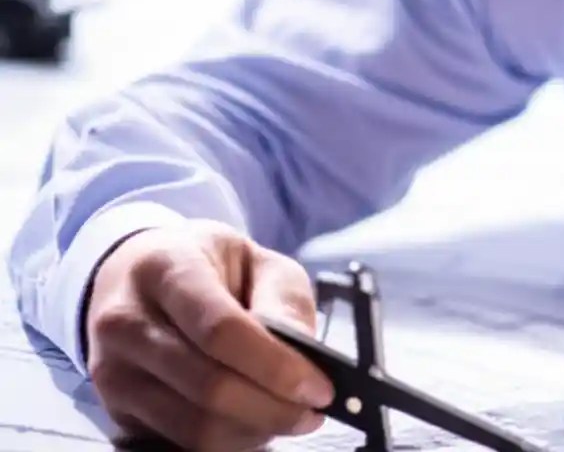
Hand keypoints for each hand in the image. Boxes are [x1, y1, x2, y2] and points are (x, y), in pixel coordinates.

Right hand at [84, 219, 335, 450]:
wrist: (136, 274)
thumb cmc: (211, 267)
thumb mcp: (257, 261)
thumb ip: (284, 302)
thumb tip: (305, 358)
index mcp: (166, 269)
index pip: (221, 330)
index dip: (276, 367)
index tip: (319, 388)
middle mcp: (126, 321)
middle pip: (208, 386)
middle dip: (273, 408)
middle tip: (314, 412)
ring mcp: (112, 369)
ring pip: (194, 424)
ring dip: (254, 431)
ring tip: (290, 417)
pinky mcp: (114, 406)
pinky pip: (180, 439)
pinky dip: (229, 440)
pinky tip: (255, 423)